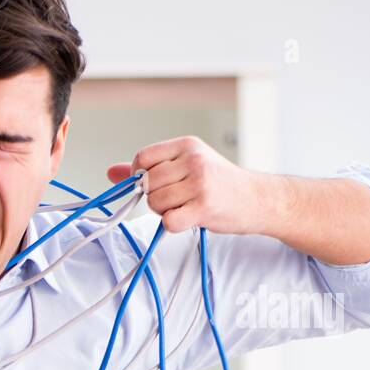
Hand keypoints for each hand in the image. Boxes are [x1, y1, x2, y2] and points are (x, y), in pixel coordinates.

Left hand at [107, 136, 264, 235]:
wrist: (258, 199)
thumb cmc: (220, 183)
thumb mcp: (186, 165)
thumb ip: (148, 168)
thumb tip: (111, 172)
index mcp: (187, 145)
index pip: (142, 158)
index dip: (140, 175)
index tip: (156, 183)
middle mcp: (193, 160)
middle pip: (146, 183)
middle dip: (155, 196)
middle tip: (178, 198)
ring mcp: (199, 183)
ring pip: (155, 203)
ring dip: (166, 211)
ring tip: (187, 206)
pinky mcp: (204, 207)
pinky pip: (168, 221)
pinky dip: (174, 225)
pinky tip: (190, 217)